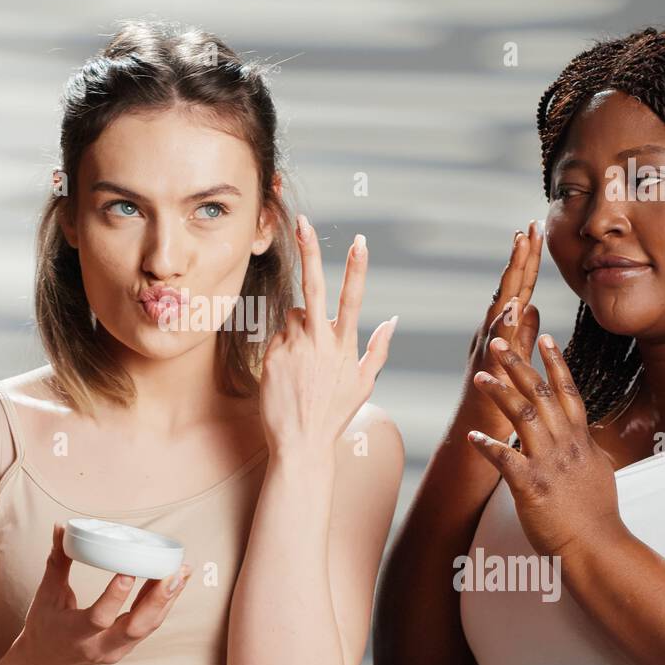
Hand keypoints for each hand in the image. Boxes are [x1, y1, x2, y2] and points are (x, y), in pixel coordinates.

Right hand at [1, 523, 190, 664]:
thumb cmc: (43, 627)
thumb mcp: (46, 595)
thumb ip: (57, 561)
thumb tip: (60, 527)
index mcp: (75, 634)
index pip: (99, 617)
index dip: (115, 596)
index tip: (128, 571)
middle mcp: (99, 646)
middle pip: (135, 627)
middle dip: (158, 599)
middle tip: (174, 571)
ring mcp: (115, 651)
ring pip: (148, 627)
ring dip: (168, 599)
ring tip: (182, 570)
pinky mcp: (126, 648)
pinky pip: (149, 626)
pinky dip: (162, 603)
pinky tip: (173, 581)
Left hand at [259, 214, 397, 455]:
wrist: (300, 444)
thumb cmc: (334, 415)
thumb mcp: (364, 384)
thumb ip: (378, 349)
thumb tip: (393, 320)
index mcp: (344, 347)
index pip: (352, 299)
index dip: (356, 268)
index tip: (359, 241)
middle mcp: (318, 343)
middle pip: (313, 286)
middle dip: (309, 250)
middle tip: (302, 220)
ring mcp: (292, 348)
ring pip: (293, 316)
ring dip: (298, 326)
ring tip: (303, 361)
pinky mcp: (271, 357)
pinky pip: (277, 336)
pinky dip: (283, 345)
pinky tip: (288, 371)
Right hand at [465, 220, 543, 438]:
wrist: (473, 434)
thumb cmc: (495, 402)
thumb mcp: (514, 361)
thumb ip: (521, 335)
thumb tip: (531, 308)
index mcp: (501, 330)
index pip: (518, 289)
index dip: (527, 261)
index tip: (535, 232)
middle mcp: (490, 332)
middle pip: (509, 287)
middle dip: (520, 256)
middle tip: (529, 226)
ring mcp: (487, 346)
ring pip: (501, 304)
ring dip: (511, 275)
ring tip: (520, 246)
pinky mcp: (488, 366)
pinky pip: (498, 341)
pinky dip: (504, 321)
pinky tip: (514, 302)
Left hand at [465, 332, 627, 558]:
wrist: (597, 546)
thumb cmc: (597, 514)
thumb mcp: (599, 470)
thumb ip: (588, 448)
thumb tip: (584, 436)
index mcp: (580, 439)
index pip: (568, 391)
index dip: (555, 362)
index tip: (544, 337)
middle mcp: (565, 444)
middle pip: (541, 393)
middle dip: (518, 365)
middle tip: (499, 344)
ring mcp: (549, 463)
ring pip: (523, 416)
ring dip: (499, 394)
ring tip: (480, 378)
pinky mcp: (532, 485)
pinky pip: (505, 458)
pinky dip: (487, 445)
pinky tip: (471, 435)